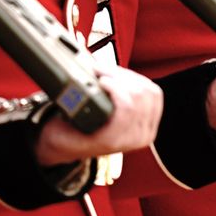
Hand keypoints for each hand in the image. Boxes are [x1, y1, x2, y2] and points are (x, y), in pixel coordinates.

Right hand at [36, 66, 163, 164]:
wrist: (75, 145)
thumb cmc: (67, 134)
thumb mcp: (61, 128)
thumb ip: (70, 113)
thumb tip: (77, 91)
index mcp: (114, 140)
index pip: (127, 107)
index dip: (115, 86)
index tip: (100, 78)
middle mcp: (134, 138)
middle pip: (141, 95)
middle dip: (120, 76)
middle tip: (100, 70)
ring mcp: (146, 129)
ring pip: (149, 92)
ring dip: (129, 76)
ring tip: (109, 72)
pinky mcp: (150, 119)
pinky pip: (154, 94)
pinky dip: (139, 80)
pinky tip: (121, 77)